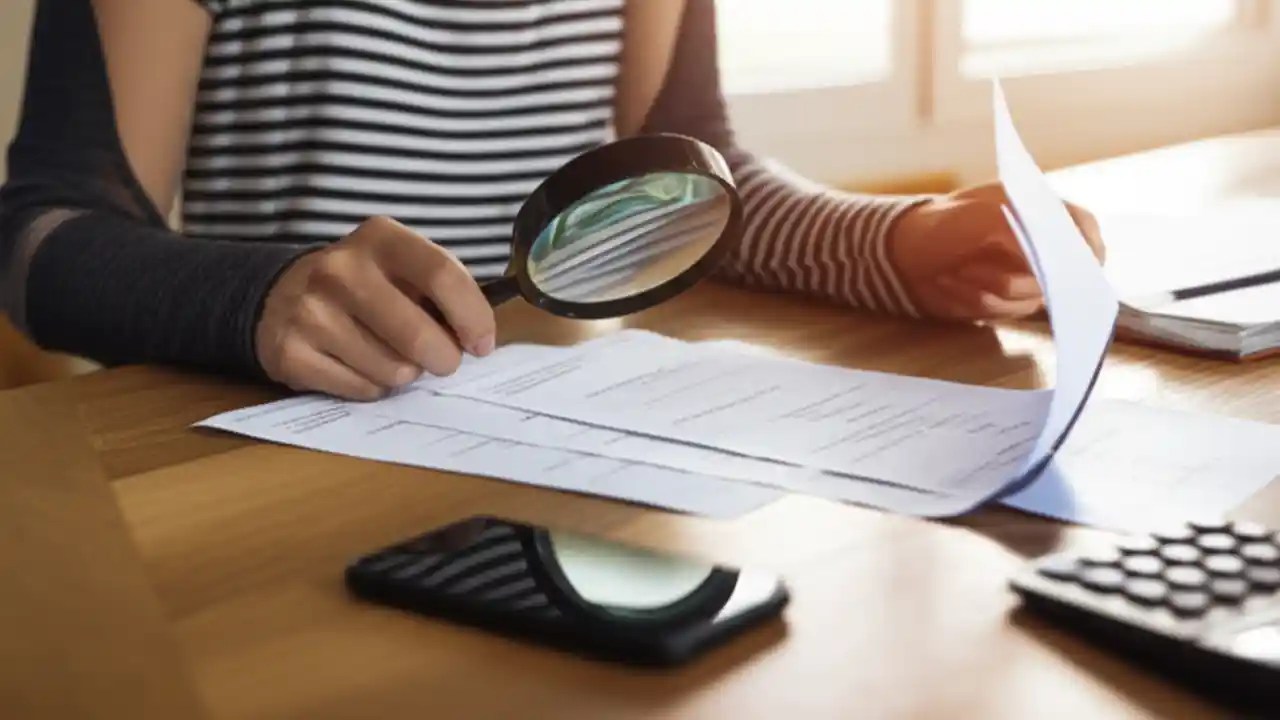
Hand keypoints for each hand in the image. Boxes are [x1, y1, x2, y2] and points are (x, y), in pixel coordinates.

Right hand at [256, 216, 495, 400]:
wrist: (282, 296)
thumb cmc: (366, 285)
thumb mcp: (402, 266)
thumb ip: (443, 290)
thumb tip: (477, 338)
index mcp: (380, 238)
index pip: (442, 275)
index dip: (473, 317)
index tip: (482, 343)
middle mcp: (341, 270)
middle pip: (418, 336)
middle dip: (443, 359)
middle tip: (441, 359)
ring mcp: (311, 312)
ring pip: (393, 371)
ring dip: (405, 373)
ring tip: (389, 354)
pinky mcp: (291, 353)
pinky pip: (362, 390)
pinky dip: (373, 387)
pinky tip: (359, 364)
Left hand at [889, 183, 1103, 320]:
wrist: (903, 253)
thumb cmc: (943, 223)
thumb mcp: (979, 215)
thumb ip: (1016, 232)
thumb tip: (1045, 263)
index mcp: (1037, 212)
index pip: (1083, 226)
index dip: (1086, 246)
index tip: (1072, 264)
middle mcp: (1037, 246)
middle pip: (1064, 272)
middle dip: (1025, 275)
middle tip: (995, 275)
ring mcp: (1023, 276)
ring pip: (1032, 297)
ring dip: (992, 287)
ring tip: (960, 270)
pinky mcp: (1004, 302)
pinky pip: (1005, 311)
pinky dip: (977, 300)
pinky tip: (953, 284)